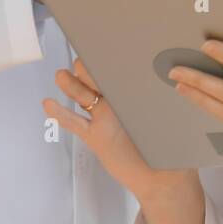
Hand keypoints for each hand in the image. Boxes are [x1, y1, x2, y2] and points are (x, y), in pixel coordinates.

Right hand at [43, 57, 200, 205]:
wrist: (161, 178)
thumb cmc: (170, 147)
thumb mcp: (169, 119)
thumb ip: (163, 101)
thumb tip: (173, 79)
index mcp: (135, 93)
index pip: (119, 69)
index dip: (111, 57)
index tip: (105, 46)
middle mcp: (117, 102)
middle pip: (96, 77)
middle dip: (89, 67)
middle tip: (84, 60)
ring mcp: (103, 118)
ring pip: (82, 96)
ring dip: (71, 86)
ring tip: (62, 76)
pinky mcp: (94, 136)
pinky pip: (75, 123)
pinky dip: (61, 114)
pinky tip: (49, 104)